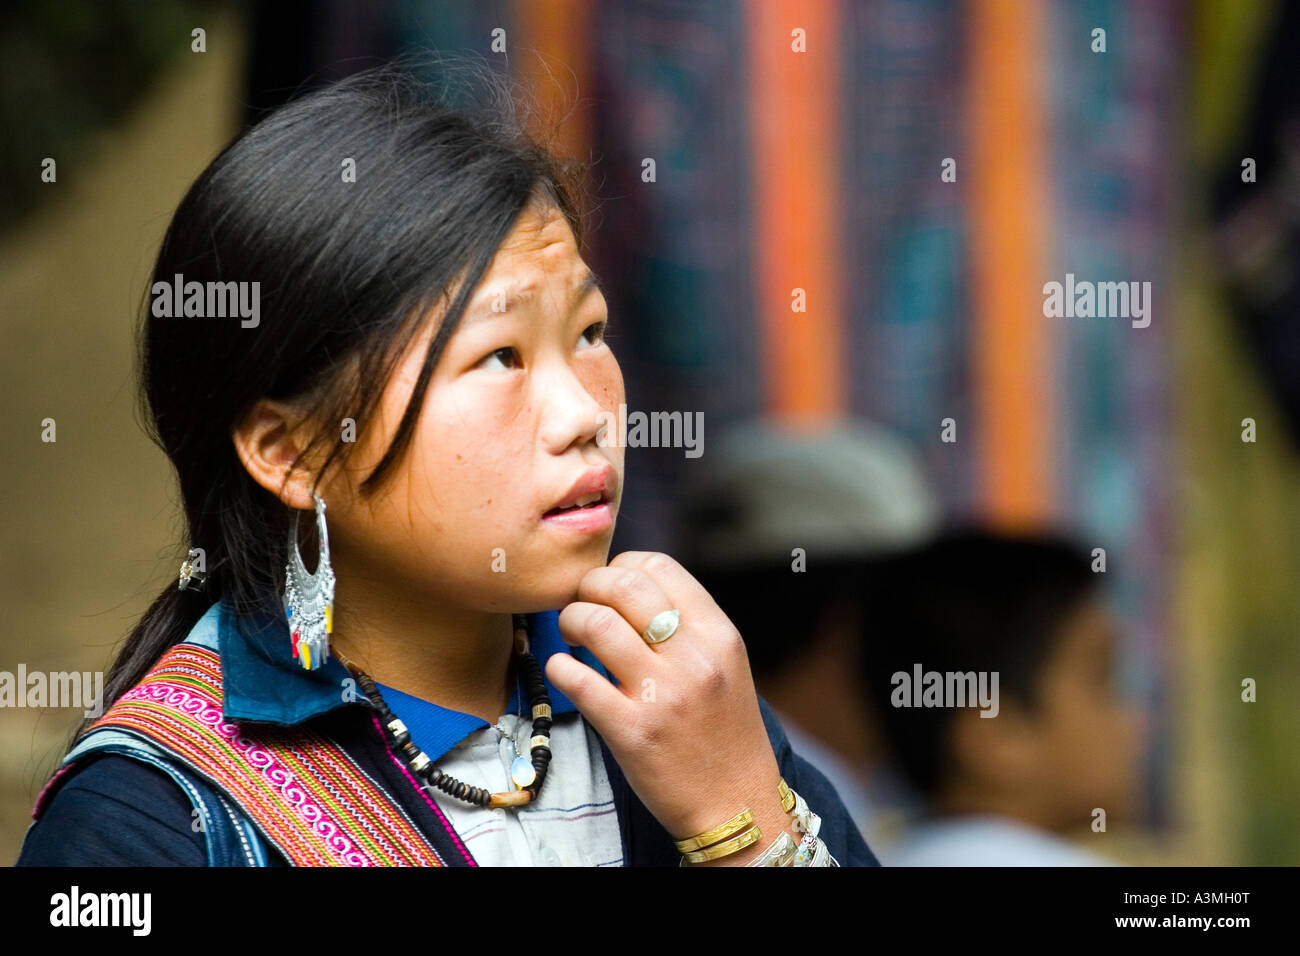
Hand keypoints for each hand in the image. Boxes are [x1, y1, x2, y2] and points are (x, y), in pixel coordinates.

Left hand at [545, 551, 790, 864]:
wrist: (739, 804)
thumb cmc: (724, 733)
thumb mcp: (725, 665)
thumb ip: (688, 625)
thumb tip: (629, 585)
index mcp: (718, 634)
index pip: (658, 566)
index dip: (621, 566)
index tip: (608, 587)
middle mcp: (694, 658)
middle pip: (622, 584)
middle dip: (588, 587)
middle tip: (579, 605)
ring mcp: (663, 694)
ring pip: (595, 623)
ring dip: (569, 621)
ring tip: (571, 636)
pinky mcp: (632, 731)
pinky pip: (576, 679)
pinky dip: (559, 668)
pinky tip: (564, 672)